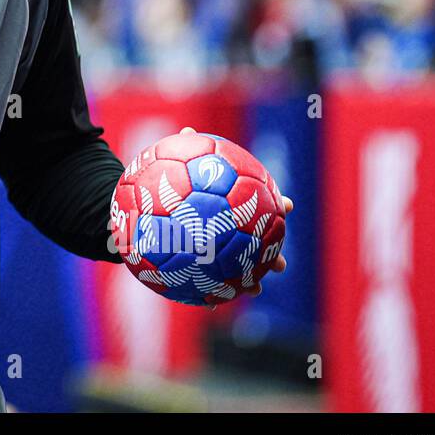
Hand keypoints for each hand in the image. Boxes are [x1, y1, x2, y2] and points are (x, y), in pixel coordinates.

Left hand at [179, 128, 290, 309]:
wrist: (148, 209)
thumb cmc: (168, 185)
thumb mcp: (174, 165)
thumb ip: (184, 148)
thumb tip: (188, 131)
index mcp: (233, 205)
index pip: (263, 203)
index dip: (277, 205)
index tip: (285, 206)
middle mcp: (232, 229)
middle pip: (261, 243)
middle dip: (273, 254)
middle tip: (279, 263)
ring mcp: (219, 250)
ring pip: (241, 269)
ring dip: (249, 281)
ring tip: (252, 291)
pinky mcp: (201, 266)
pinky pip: (210, 283)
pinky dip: (212, 294)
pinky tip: (212, 303)